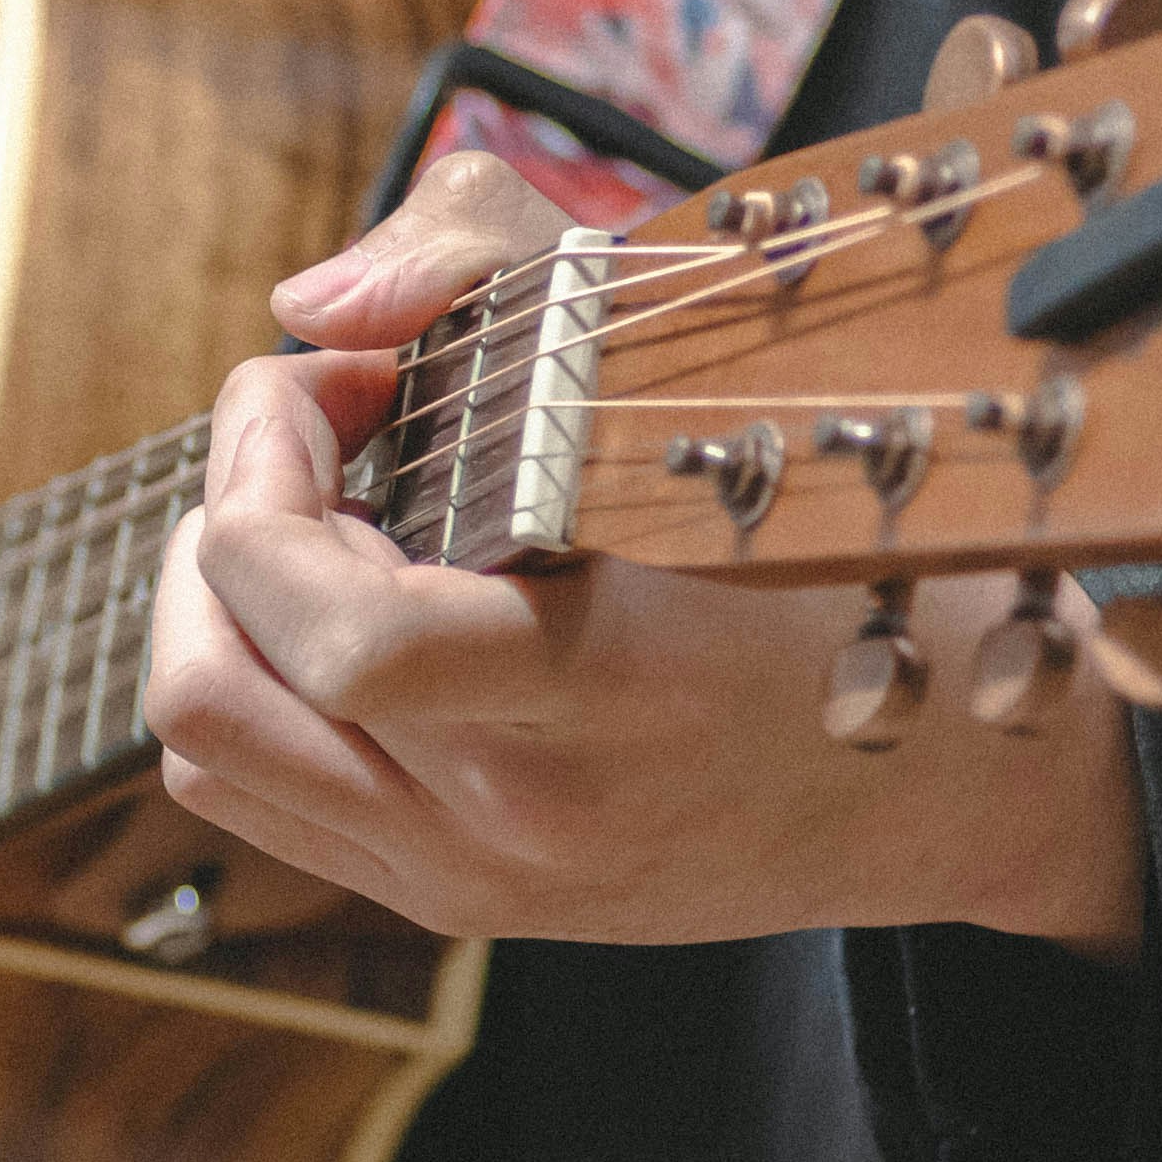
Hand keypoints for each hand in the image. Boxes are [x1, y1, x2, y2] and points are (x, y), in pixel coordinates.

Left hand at [142, 153, 1150, 957]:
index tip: (342, 371)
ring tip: (337, 515)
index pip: (338, 636)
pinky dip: (264, 677)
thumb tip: (312, 299)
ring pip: (206, 755)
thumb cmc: (836, 541)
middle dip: (221, 519)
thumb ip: (493, 257)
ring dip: (224, 606)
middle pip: (213, 697)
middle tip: (323, 429)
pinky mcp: (456, 904)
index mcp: (606, 691)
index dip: (268, 473)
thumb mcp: (705, 353)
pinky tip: (366, 596)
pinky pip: (262, 794)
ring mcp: (477, 882)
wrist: (954, 778)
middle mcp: (521, 817)